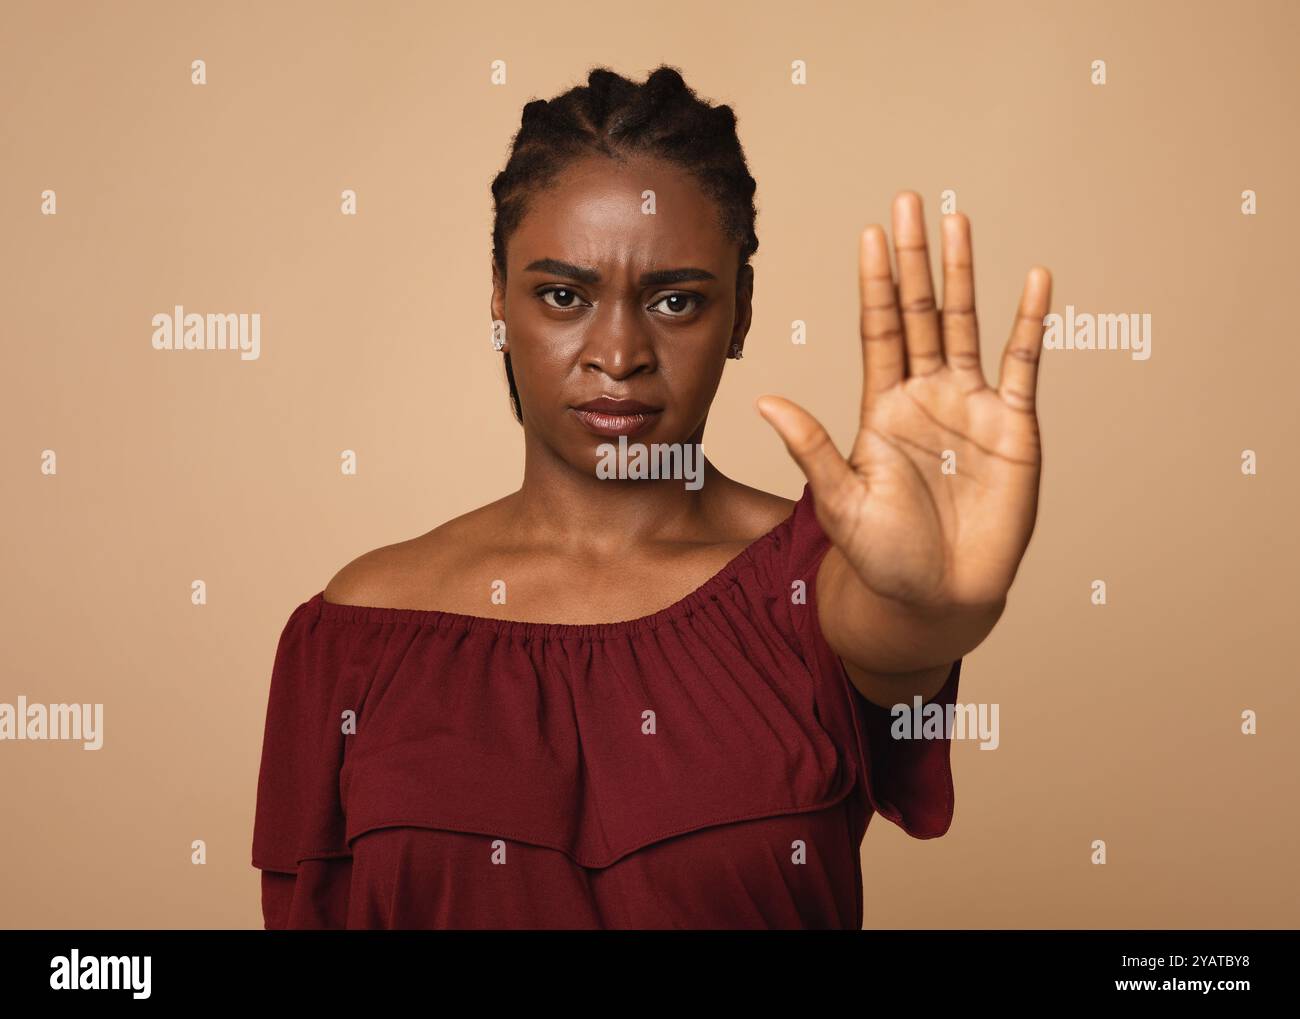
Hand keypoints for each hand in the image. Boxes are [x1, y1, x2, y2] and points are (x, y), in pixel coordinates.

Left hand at [757, 191, 1051, 611]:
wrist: (937, 598)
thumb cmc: (883, 557)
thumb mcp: (840, 501)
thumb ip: (810, 448)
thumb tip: (764, 401)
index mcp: (882, 407)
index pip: (878, 330)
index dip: (876, 283)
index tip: (870, 234)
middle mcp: (925, 396)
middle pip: (919, 313)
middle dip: (914, 259)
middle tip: (909, 201)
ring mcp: (971, 407)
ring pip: (965, 326)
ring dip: (963, 275)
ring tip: (958, 222)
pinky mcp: (1013, 428)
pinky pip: (1023, 366)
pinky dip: (1030, 324)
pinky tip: (1034, 280)